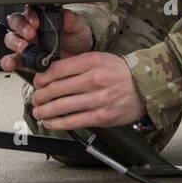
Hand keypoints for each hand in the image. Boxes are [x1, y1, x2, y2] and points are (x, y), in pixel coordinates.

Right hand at [1, 6, 92, 72]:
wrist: (78, 56)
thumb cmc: (75, 38)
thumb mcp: (77, 27)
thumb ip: (72, 21)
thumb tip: (67, 15)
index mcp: (41, 17)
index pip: (29, 11)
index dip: (30, 16)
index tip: (36, 22)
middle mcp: (29, 29)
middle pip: (16, 23)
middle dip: (21, 28)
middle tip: (30, 35)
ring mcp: (25, 44)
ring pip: (11, 40)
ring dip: (14, 43)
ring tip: (22, 48)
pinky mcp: (24, 60)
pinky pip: (12, 60)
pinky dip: (9, 62)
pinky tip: (12, 64)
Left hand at [28, 52, 146, 130]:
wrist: (146, 85)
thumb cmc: (121, 72)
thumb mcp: (99, 58)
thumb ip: (77, 64)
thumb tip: (51, 73)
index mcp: (91, 62)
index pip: (57, 69)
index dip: (42, 78)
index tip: (37, 82)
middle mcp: (94, 79)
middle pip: (56, 89)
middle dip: (40, 95)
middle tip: (35, 98)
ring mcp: (98, 99)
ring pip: (62, 107)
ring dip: (45, 111)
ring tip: (38, 112)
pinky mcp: (102, 116)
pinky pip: (74, 121)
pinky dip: (58, 123)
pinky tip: (50, 122)